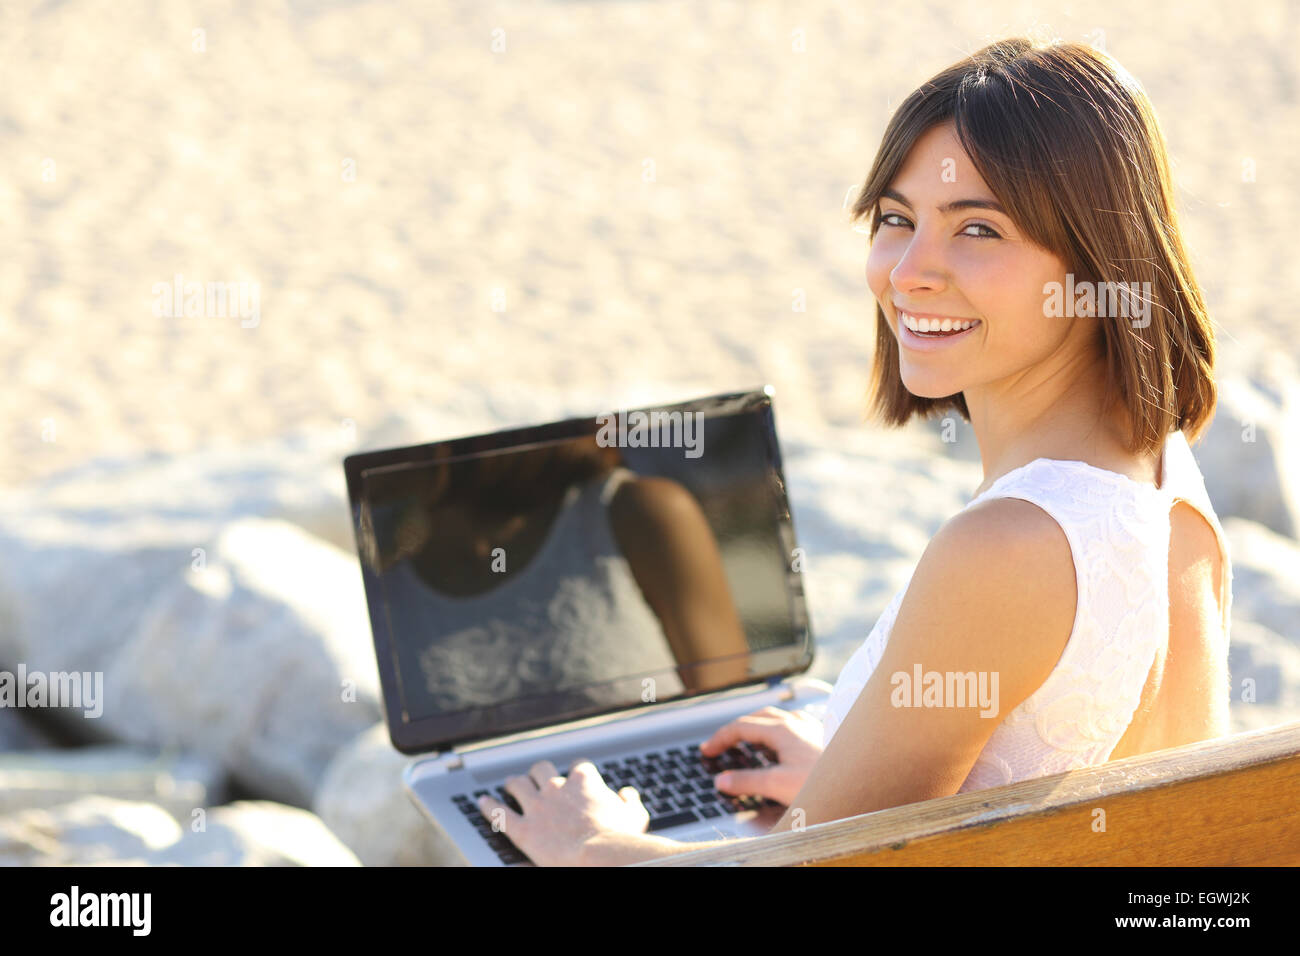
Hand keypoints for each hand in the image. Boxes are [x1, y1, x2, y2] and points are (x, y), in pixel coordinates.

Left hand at [476, 759, 650, 865]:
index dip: (577, 771)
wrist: (597, 857)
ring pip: (518, 784)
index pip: (578, 766)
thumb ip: (631, 802)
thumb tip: (628, 794)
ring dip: (514, 784)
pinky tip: (482, 803)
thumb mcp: (635, 817)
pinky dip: (489, 806)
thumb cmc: (620, 840)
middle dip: (539, 772)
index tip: (577, 777)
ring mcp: (537, 807)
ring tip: (510, 785)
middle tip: (537, 777)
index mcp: (584, 782)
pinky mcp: (523, 829)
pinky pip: (498, 812)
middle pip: (542, 768)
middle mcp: (557, 787)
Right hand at [700, 705, 824, 805]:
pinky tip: (782, 747)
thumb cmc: (824, 782)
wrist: (861, 782)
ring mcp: (810, 728)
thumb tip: (722, 780)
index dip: (720, 738)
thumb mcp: (778, 785)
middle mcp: (796, 723)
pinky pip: (792, 726)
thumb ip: (747, 781)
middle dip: (736, 729)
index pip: (741, 726)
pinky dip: (776, 733)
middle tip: (722, 745)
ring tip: (748, 743)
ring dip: (757, 728)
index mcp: (782, 730)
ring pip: (776, 719)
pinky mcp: (821, 737)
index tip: (707, 751)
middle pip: (757, 717)